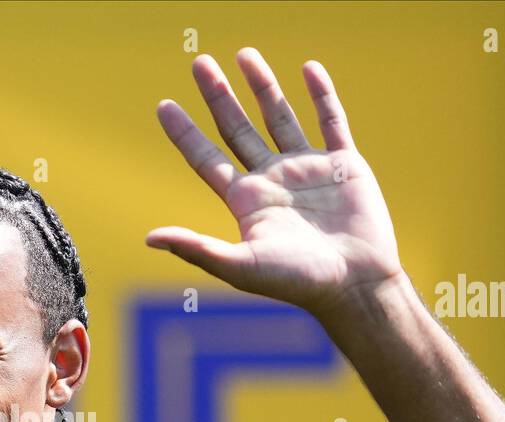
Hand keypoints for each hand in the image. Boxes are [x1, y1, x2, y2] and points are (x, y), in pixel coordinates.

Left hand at [147, 49, 404, 318]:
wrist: (354, 285)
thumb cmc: (297, 282)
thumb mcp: (240, 266)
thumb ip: (196, 248)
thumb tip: (150, 238)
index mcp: (246, 202)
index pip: (206, 158)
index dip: (184, 133)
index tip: (163, 105)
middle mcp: (272, 181)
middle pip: (237, 129)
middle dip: (218, 96)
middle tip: (199, 63)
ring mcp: (308, 170)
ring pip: (279, 117)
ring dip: (263, 86)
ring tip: (244, 54)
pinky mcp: (344, 165)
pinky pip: (331, 121)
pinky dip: (321, 94)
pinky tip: (307, 69)